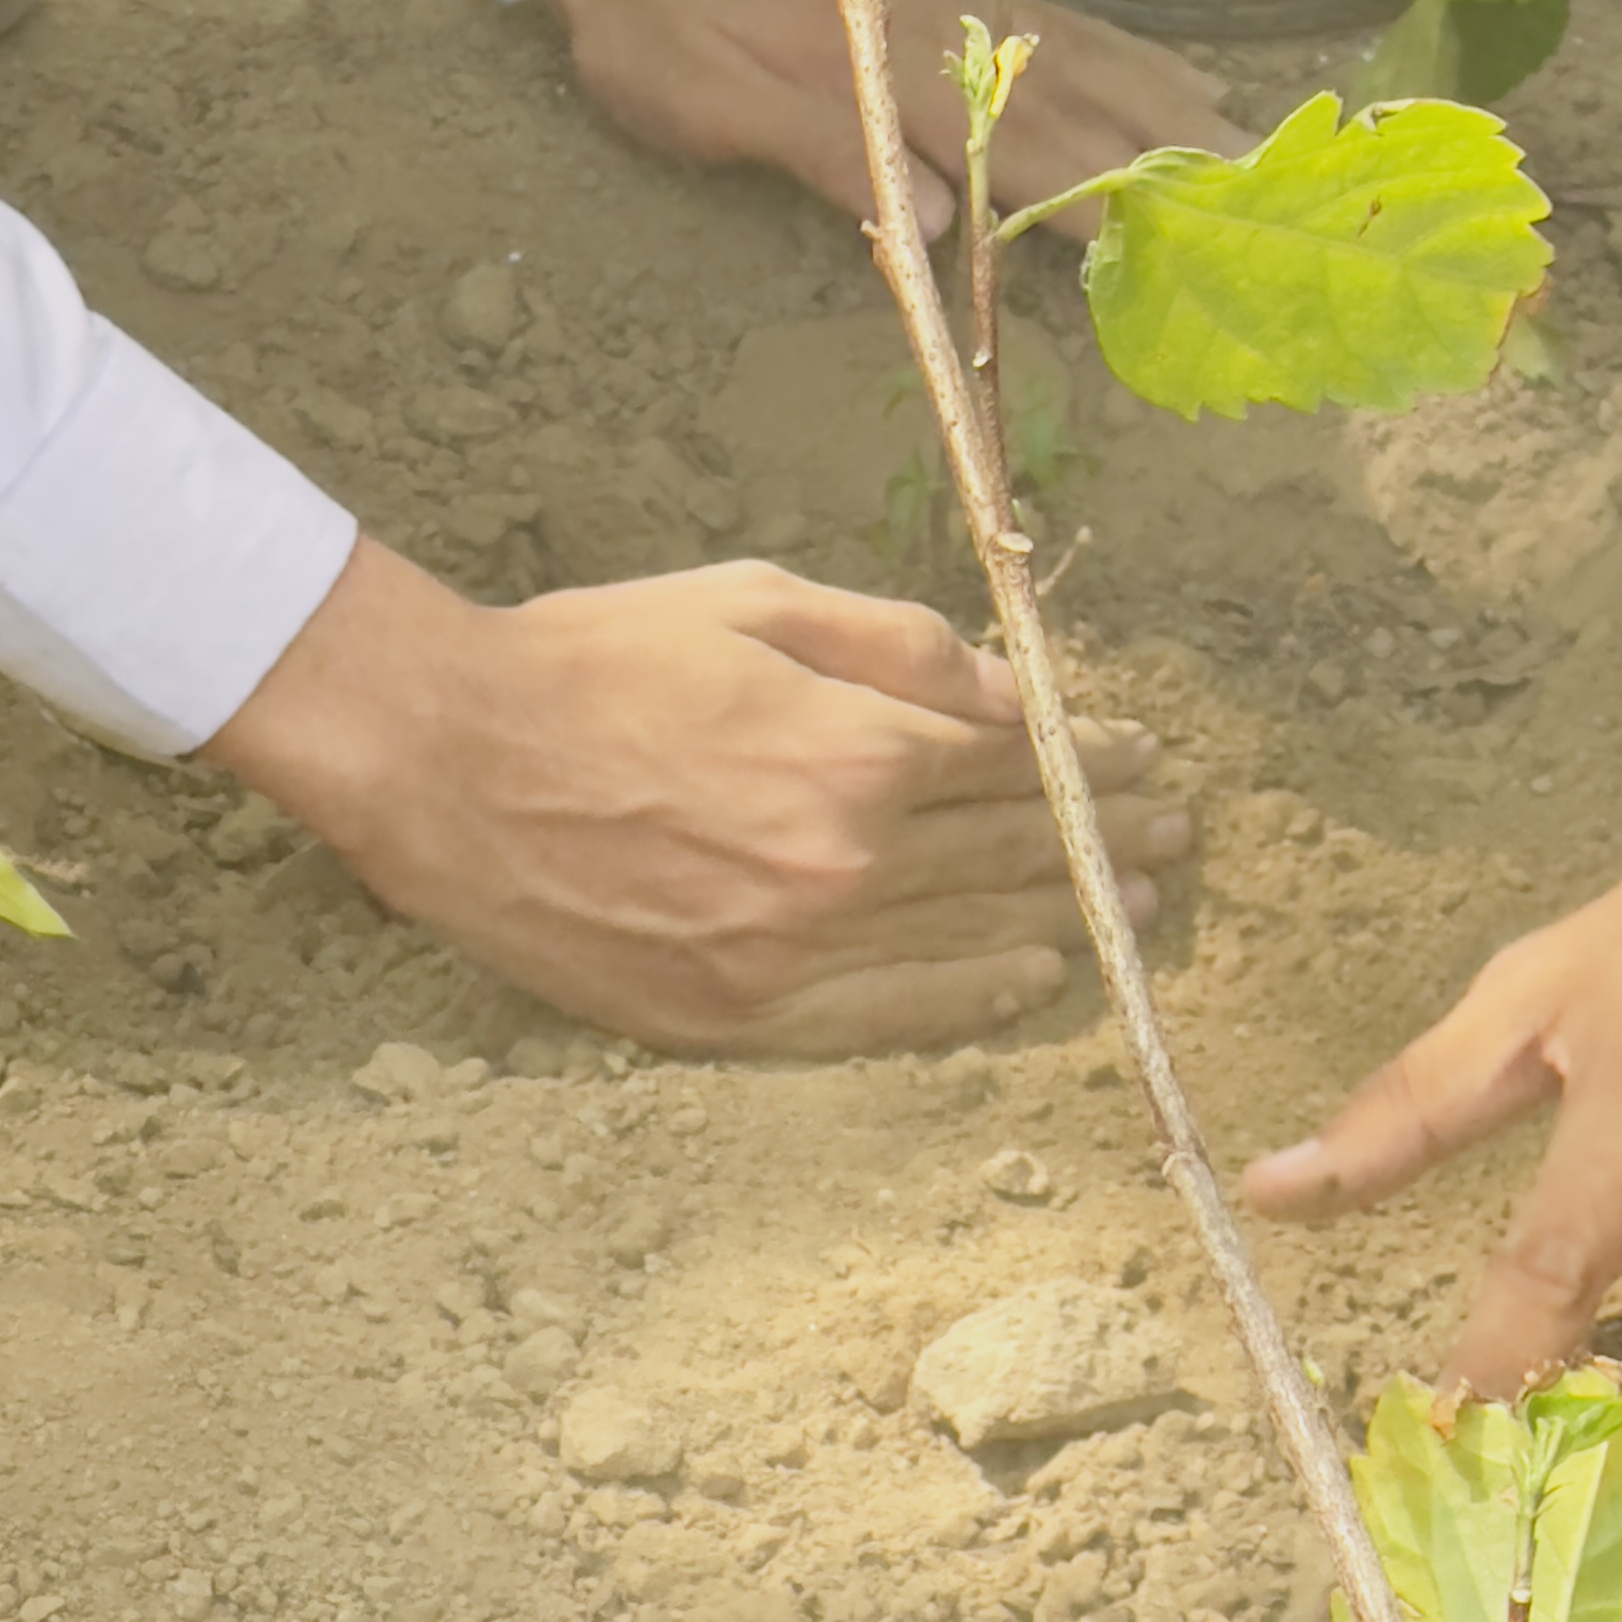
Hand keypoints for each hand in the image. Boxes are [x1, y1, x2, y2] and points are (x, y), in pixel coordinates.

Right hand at [210, 540, 1193, 1052]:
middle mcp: (842, 860)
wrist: (448, 761)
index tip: (1144, 754)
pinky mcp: (735, 1016)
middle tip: (1173, 834)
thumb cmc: (597, 657)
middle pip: (1009, 853)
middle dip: (1104, 838)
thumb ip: (894, 647)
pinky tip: (1027, 982)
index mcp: (853, 747)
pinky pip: (886, 1018)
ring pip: (967, 939)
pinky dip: (968, 1001)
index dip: (1090, 757)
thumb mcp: (756, 603)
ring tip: (1138, 908)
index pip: (1011, 762)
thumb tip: (1005, 688)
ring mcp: (792, 950)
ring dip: (1066, 919)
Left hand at [549, 0, 1244, 240]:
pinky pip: (1056, 24)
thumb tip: (938, 222)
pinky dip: (1124, 54)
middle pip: (1074, 98)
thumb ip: (823, 150)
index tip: (1162, 245)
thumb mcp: (714, 106)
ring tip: (1240, 139)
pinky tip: (1159, 75)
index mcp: (890, 70)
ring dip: (1161, 101)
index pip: (1012, 146)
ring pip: (1080, 56)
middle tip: (1251, 196)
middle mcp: (941, 30)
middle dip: (1162, 152)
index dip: (1089, 200)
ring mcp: (950, 2)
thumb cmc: (664, 36)